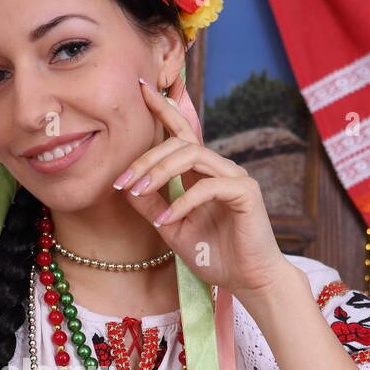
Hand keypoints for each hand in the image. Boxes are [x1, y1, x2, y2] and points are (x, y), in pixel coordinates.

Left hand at [115, 78, 291, 298]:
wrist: (247, 280)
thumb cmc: (213, 255)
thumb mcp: (171, 228)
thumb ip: (150, 205)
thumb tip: (123, 185)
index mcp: (201, 173)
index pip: (181, 132)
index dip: (163, 108)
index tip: (140, 89)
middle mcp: (219, 168)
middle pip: (180, 143)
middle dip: (146, 158)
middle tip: (122, 181)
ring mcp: (235, 177)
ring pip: (193, 155)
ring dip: (160, 172)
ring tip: (138, 192)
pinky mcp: (245, 192)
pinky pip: (208, 186)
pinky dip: (183, 201)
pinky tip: (167, 220)